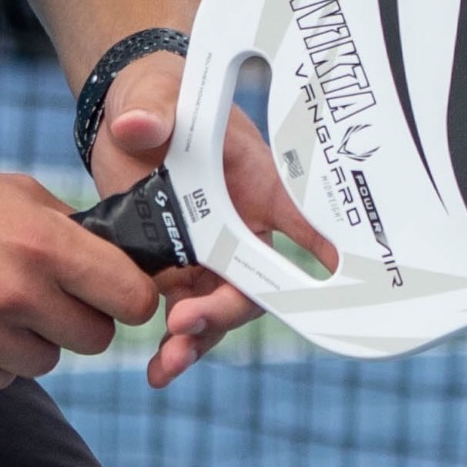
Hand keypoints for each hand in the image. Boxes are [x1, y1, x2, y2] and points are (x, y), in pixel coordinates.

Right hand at [0, 166, 163, 388]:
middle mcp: (17, 293)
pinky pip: (1, 379)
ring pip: (48, 363)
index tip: (115, 292)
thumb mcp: (10, 191)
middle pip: (97, 339)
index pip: (132, 297)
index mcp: (42, 243)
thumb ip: (68, 226)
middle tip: (49, 297)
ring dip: (32, 341)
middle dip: (80, 320)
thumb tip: (117, 257)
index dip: (130, 297)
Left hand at [90, 75, 335, 389]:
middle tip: (184, 323)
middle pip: (253, 280)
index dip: (325, 255)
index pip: (303, 221)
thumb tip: (137, 127)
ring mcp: (209, 251)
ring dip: (198, 339)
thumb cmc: (159, 98)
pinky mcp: (175, 268)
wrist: (128, 119)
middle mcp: (242, 225)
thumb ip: (152, 111)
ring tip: (167, 367)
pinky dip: (174, 343)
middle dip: (224, 310)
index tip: (338, 286)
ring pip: (218, 307)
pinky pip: (182, 313)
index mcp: (258, 183)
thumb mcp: (156, 96)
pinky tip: (157, 370)